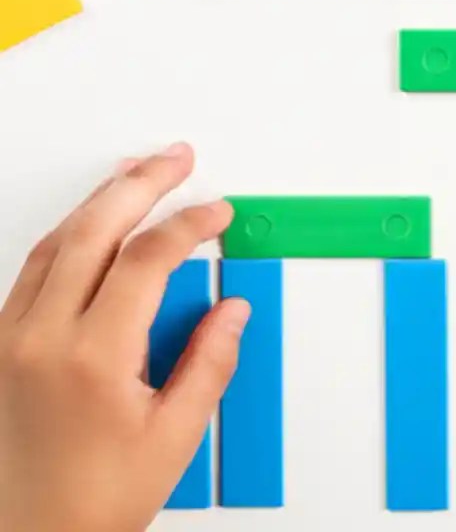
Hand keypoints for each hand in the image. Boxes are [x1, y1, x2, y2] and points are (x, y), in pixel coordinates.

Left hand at [0, 143, 248, 531]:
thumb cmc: (97, 497)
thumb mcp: (175, 435)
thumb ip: (209, 364)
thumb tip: (231, 311)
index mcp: (91, 359)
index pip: (145, 261)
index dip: (187, 226)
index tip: (217, 214)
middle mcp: (41, 339)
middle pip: (92, 231)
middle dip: (141, 184)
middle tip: (176, 159)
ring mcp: (13, 339)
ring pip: (54, 242)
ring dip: (99, 200)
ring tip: (136, 174)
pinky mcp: (1, 346)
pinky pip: (32, 269)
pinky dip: (69, 234)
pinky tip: (91, 223)